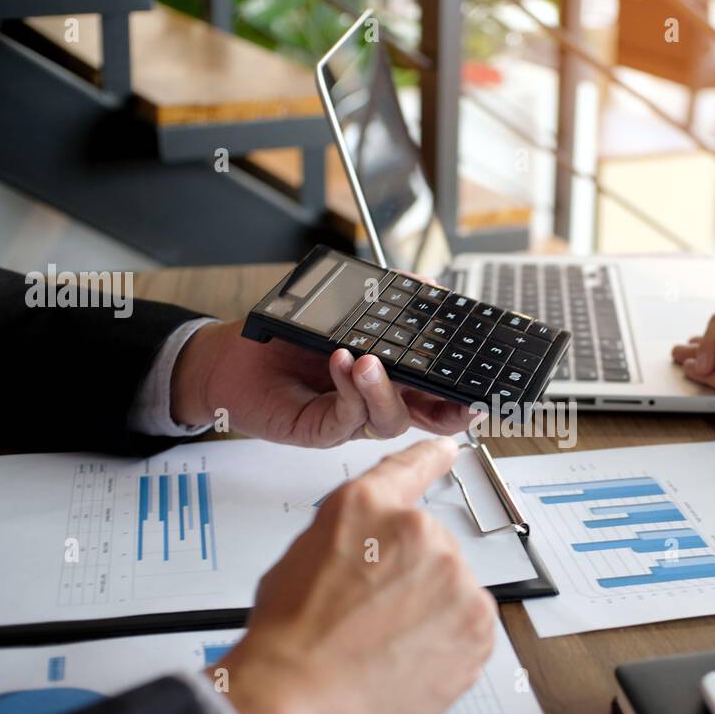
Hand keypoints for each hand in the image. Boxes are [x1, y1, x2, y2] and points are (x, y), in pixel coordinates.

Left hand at [171, 320, 476, 445]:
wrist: (229, 359)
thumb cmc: (281, 339)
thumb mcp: (340, 310)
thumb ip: (383, 299)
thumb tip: (422, 283)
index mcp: (390, 376)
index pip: (437, 390)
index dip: (464, 393)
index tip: (485, 386)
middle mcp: (375, 401)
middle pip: (427, 417)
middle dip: (449, 410)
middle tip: (460, 398)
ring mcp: (351, 419)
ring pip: (390, 419)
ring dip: (384, 388)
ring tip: (366, 359)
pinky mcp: (322, 430)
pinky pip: (347, 419)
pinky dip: (350, 389)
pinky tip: (342, 363)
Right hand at [211, 437, 496, 713]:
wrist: (297, 701)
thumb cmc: (288, 640)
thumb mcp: (301, 558)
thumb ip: (350, 539)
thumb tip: (374, 553)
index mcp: (367, 507)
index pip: (407, 470)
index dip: (428, 458)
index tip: (446, 450)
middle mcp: (418, 531)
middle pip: (429, 551)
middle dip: (409, 584)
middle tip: (369, 622)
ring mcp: (454, 577)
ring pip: (452, 594)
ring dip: (429, 617)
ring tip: (383, 649)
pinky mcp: (477, 624)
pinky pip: (470, 631)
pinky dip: (447, 649)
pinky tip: (408, 664)